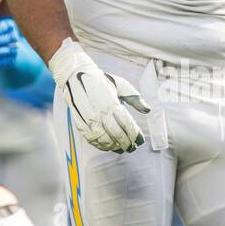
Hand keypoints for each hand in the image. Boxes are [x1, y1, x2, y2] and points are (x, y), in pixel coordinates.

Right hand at [49, 38, 149, 153]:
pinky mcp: (80, 123)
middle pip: (117, 135)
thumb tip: (148, 110)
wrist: (76, 77)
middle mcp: (101, 113)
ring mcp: (89, 120)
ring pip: (104, 140)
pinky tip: (108, 146)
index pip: (127, 124)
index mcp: (112, 103)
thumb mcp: (121, 85)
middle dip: (127, 144)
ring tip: (122, 148)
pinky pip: (92, 139)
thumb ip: (135, 98)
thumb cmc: (101, 81)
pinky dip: (101, 146)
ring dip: (115, 146)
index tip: (140, 141)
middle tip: (132, 147)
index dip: (135, 135)